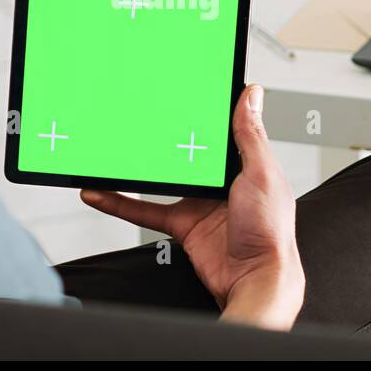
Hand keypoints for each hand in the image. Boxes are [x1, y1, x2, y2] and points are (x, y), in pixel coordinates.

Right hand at [81, 84, 304, 329]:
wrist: (255, 279)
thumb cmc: (270, 232)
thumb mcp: (262, 172)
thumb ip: (250, 135)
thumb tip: (252, 95)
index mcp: (242, 165)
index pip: (218, 131)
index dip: (201, 112)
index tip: (181, 92)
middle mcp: (220, 182)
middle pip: (184, 153)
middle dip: (162, 136)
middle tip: (137, 115)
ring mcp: (198, 203)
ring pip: (159, 180)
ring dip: (135, 169)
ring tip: (112, 151)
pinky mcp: (181, 224)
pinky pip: (145, 210)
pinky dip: (120, 204)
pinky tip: (100, 194)